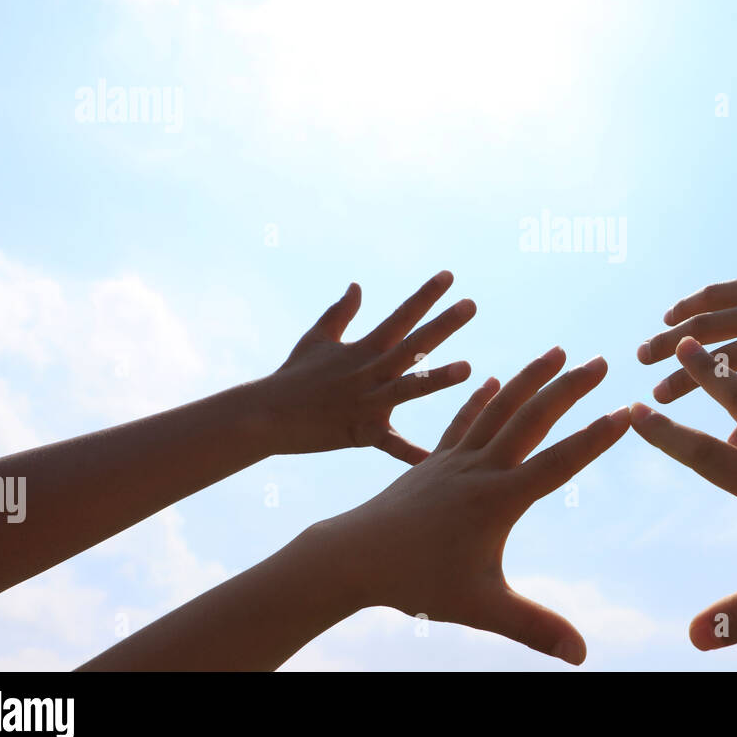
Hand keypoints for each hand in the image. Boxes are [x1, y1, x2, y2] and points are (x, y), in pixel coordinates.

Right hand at [257, 271, 475, 462]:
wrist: (265, 414)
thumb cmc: (292, 375)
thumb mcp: (317, 338)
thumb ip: (341, 312)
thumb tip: (357, 285)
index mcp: (364, 349)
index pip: (400, 316)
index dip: (425, 295)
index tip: (449, 276)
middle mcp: (369, 372)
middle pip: (412, 345)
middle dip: (443, 324)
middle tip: (471, 305)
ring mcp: (366, 402)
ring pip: (407, 389)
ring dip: (437, 379)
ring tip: (468, 368)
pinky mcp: (360, 432)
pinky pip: (390, 446)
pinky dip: (411, 454)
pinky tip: (435, 460)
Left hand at [312, 347, 629, 663]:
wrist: (353, 556)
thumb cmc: (417, 583)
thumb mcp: (481, 608)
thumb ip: (534, 628)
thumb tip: (582, 656)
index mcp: (498, 500)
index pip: (558, 463)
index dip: (595, 438)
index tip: (627, 412)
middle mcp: (480, 469)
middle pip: (531, 419)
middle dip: (569, 388)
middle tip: (601, 361)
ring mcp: (455, 460)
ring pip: (499, 407)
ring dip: (531, 377)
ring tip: (557, 352)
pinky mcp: (434, 460)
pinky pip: (463, 420)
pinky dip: (482, 398)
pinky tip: (493, 379)